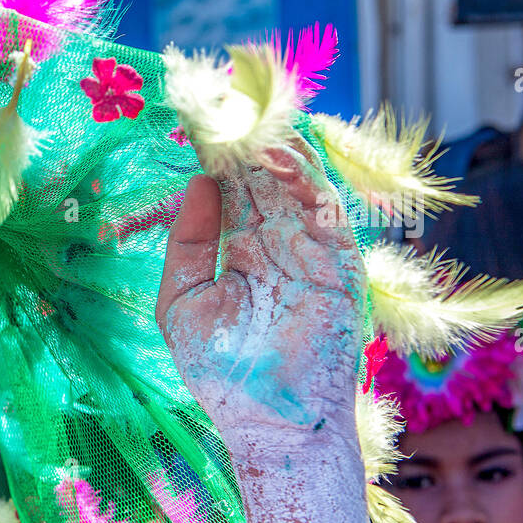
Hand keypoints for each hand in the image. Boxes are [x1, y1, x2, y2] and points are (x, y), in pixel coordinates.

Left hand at [155, 142, 364, 459]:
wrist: (268, 423)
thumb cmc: (221, 372)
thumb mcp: (183, 300)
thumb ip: (188, 242)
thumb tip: (198, 182)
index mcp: (240, 249)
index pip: (233, 188)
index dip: (218, 154)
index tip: (198, 117)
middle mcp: (277, 242)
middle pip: (264, 176)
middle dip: (245, 139)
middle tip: (224, 98)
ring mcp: (310, 250)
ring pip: (297, 183)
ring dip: (274, 148)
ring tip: (247, 117)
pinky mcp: (339, 263)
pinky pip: (325, 209)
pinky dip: (305, 179)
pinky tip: (276, 157)